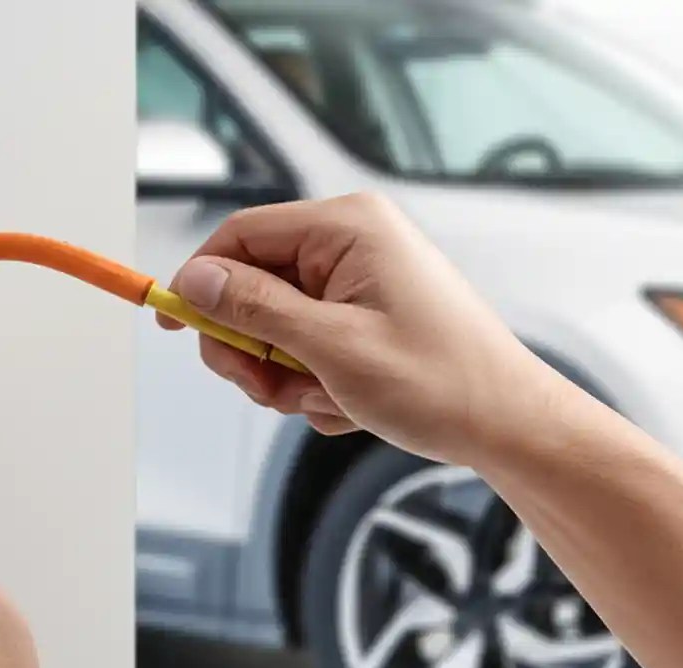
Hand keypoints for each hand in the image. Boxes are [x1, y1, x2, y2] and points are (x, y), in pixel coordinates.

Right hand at [160, 192, 556, 464]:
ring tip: (326, 398)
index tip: (174, 326)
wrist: (508, 425)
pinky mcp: (363, 313)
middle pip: (250, 284)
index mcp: (347, 227)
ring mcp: (358, 279)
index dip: (199, 280)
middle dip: (251, 346)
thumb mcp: (331, 347)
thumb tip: (194, 280)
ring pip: (273, 323)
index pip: (241, 235)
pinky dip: (312, 381)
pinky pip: (304, 343)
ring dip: (284, 373)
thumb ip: (253, 308)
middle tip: (266, 388)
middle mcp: (351, 242)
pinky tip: (347, 401)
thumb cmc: (442, 381)